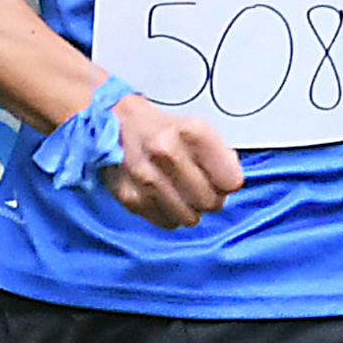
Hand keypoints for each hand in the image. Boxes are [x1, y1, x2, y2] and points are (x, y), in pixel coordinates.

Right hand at [103, 93, 244, 228]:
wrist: (111, 120)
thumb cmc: (160, 126)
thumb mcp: (196, 127)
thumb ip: (219, 154)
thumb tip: (231, 181)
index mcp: (191, 131)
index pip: (231, 181)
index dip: (228, 181)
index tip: (221, 177)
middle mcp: (168, 153)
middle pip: (211, 202)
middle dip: (210, 197)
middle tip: (199, 185)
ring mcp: (147, 178)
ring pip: (190, 218)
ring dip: (188, 208)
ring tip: (178, 190)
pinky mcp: (131, 197)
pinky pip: (167, 222)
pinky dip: (168, 213)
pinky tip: (162, 195)